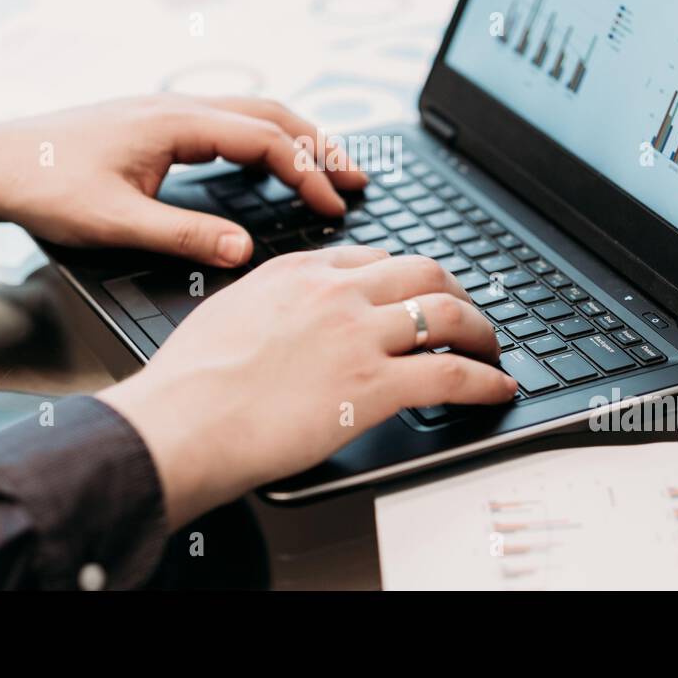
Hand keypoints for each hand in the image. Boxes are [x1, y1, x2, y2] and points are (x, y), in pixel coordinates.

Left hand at [0, 94, 366, 266]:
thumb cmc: (44, 187)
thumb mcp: (114, 221)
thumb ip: (183, 234)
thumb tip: (244, 248)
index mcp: (175, 123)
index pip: (263, 139)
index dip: (306, 172)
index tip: (335, 205)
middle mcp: (178, 106)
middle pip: (270, 115)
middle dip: (318, 146)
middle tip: (358, 179)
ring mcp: (168, 111)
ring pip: (251, 114)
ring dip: (295, 139)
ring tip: (329, 169)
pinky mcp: (156, 124)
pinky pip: (228, 122)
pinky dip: (264, 141)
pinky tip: (268, 165)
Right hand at [96, 247, 517, 527]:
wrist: (182, 420)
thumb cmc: (190, 382)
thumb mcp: (228, 313)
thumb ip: (267, 305)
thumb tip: (281, 318)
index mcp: (298, 273)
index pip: (373, 258)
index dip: (406, 276)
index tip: (416, 291)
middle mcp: (335, 293)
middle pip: (423, 272)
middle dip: (456, 292)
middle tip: (466, 314)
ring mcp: (358, 335)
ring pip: (447, 313)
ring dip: (481, 331)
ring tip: (491, 348)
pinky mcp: (374, 385)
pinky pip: (451, 374)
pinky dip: (485, 380)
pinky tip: (496, 387)